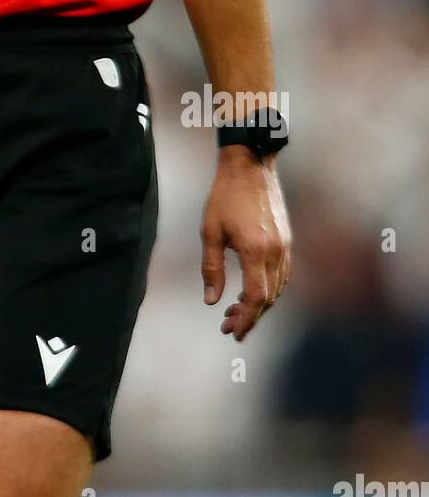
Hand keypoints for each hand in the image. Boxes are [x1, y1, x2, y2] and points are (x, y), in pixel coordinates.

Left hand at [200, 147, 290, 340]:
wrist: (250, 166)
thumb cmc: (226, 195)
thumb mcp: (210, 231)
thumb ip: (211, 268)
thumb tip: (211, 299)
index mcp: (255, 250)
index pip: (256, 297)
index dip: (246, 319)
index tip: (232, 330)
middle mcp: (275, 251)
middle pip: (268, 297)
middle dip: (250, 315)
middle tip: (229, 324)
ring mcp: (285, 245)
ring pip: (278, 288)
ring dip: (260, 303)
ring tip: (238, 310)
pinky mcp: (287, 239)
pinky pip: (282, 274)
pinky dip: (270, 288)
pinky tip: (254, 289)